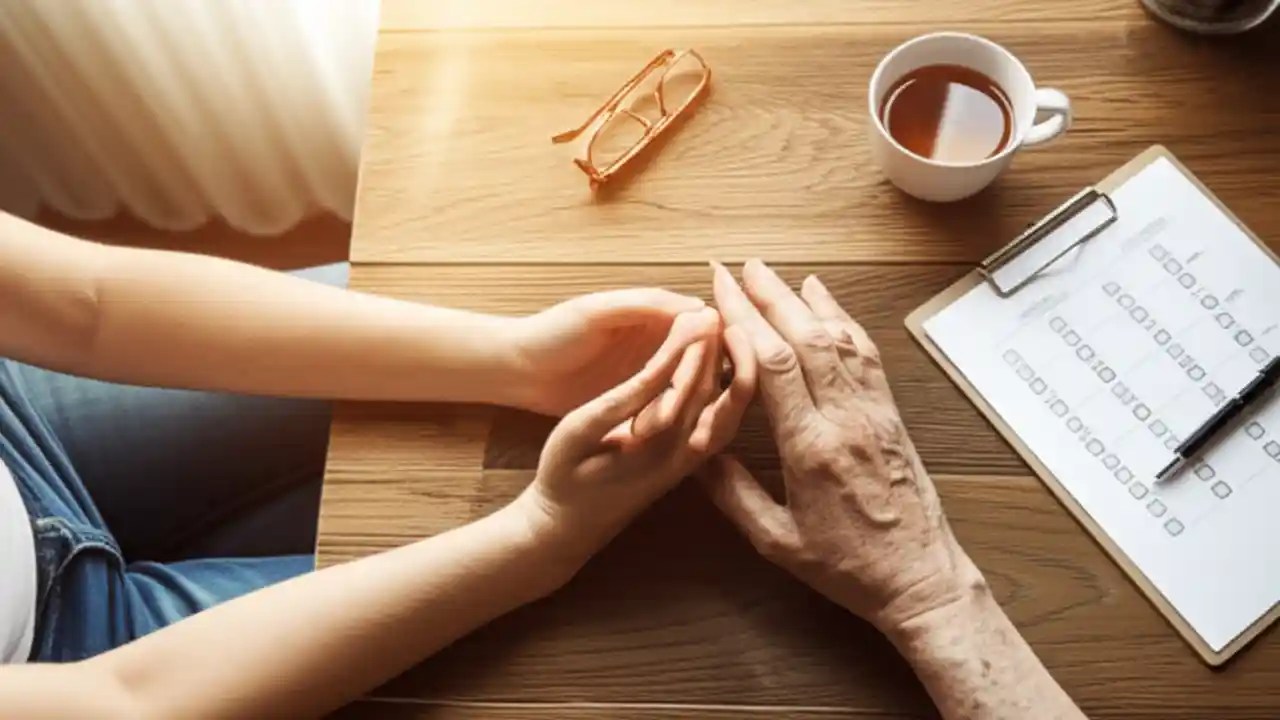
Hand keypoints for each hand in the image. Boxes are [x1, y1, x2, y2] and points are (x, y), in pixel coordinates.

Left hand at [508, 288, 706, 416]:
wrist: (518, 369)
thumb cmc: (552, 333)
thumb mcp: (597, 313)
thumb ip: (646, 305)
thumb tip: (700, 308)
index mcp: (655, 313)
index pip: (701, 325)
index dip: (711, 346)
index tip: (714, 367)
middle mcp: (658, 340)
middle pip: (701, 359)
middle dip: (699, 381)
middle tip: (694, 407)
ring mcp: (649, 371)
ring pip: (687, 387)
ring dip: (687, 404)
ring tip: (680, 424)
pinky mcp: (636, 399)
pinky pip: (665, 407)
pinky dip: (669, 418)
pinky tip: (669, 434)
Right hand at [516, 307, 756, 567]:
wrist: (568, 528)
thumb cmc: (563, 479)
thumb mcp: (577, 434)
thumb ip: (619, 403)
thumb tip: (657, 370)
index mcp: (660, 447)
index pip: (691, 385)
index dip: (699, 344)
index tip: (703, 309)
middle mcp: (686, 454)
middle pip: (717, 391)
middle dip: (722, 345)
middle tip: (722, 304)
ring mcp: (693, 458)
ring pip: (730, 405)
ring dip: (734, 364)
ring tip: (730, 327)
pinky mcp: (691, 458)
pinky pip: (725, 416)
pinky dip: (732, 384)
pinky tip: (728, 361)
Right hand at [699, 260, 982, 632]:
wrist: (920, 579)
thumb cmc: (848, 567)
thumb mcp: (777, 540)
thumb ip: (733, 494)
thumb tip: (696, 451)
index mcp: (812, 448)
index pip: (776, 365)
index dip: (746, 319)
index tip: (720, 289)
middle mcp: (846, 419)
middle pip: (806, 338)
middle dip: (770, 296)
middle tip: (740, 266)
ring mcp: (873, 413)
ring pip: (839, 338)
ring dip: (803, 299)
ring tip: (774, 272)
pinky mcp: (890, 415)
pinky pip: (866, 355)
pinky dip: (843, 319)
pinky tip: (825, 300)